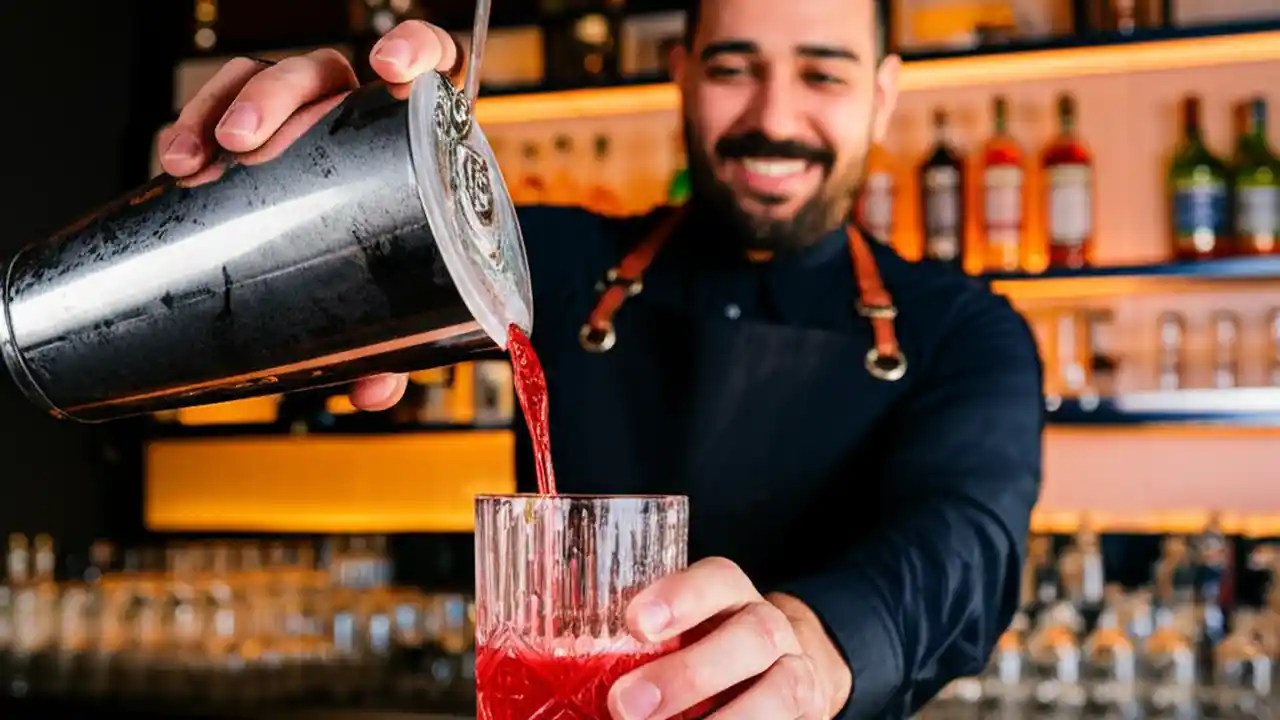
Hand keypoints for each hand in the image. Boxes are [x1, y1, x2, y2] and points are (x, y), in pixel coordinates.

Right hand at [154, 21, 464, 411]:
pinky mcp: (263, 138)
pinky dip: (194, 126)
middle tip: (245, 140)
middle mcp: (366, 115)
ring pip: (262, 80)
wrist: (387, 261)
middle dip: (277, 94)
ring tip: (191, 157)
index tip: (390, 69)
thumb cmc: (405, 269)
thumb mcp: (410, 305)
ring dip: (220, 107)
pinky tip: (176, 162)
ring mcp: (311, 120)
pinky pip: (222, 110)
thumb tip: (372, 391)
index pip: (431, 63)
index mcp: (423, 135)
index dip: (416, 49)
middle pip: (323, 71)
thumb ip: (401, 345)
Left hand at [608, 557, 852, 719]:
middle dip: (688, 674)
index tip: (635, 622)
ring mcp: (796, 673)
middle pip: (749, 637)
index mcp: (731, 595)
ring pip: (779, 692)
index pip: (717, 580)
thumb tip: (563, 673)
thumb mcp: (679, 632)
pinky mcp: (806, 713)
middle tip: (626, 705)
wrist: (779, 673)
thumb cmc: (704, 647)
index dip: (681, 596)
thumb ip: (641, 641)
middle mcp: (769, 628)